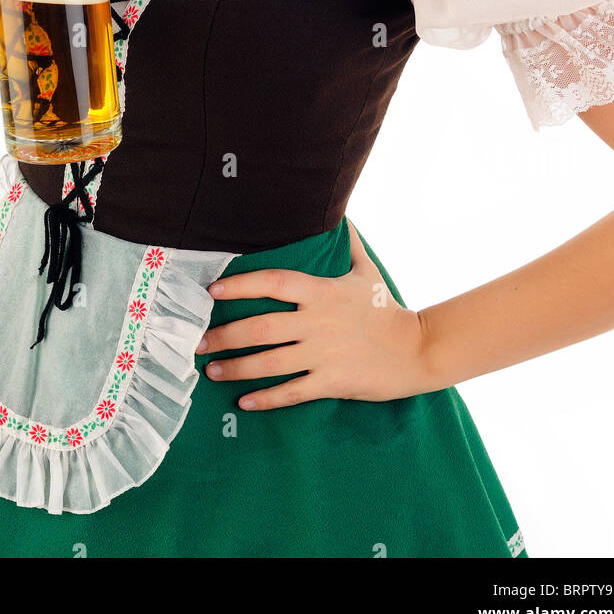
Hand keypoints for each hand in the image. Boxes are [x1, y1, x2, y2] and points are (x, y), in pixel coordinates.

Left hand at [196, 220, 432, 409]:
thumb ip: (348, 243)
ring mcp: (323, 354)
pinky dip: (266, 398)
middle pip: (260, 327)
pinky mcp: (331, 382)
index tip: (213, 291)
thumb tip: (340, 213)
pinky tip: (244, 401)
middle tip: (197, 342)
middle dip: (224, 335)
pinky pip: (291, 392)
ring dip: (236, 368)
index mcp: (321, 291)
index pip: (273, 283)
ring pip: (270, 362)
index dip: (241, 285)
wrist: (416, 349)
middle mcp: (317, 321)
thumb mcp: (366, 270)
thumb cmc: (386, 308)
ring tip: (211, 371)